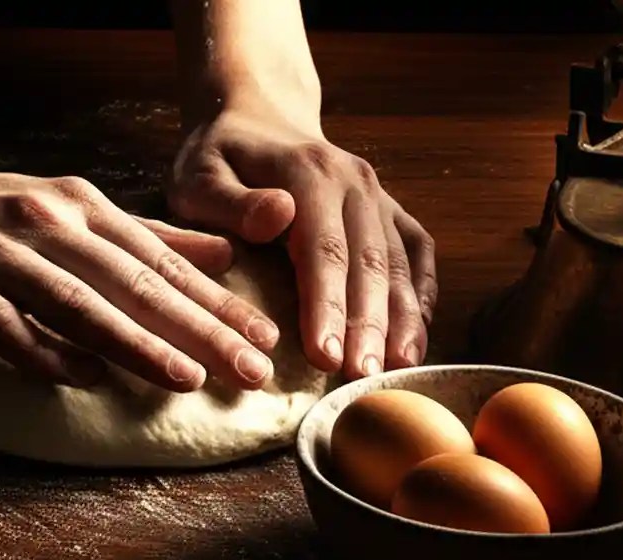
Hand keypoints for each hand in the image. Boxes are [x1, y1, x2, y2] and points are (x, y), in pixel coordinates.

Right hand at [0, 159, 279, 391]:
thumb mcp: (66, 207)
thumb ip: (144, 234)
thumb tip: (224, 252)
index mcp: (80, 205)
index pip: (163, 260)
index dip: (218, 300)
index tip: (265, 336)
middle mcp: (47, 223)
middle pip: (135, 283)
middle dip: (199, 329)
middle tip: (250, 369)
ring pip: (79, 304)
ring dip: (136, 344)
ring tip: (186, 378)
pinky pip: (5, 326)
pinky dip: (46, 354)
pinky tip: (85, 381)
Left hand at [166, 106, 437, 379]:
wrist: (259, 120)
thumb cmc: (219, 160)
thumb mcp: (199, 174)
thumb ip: (231, 200)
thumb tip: (278, 217)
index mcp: (308, 174)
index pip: (323, 249)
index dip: (328, 305)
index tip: (325, 356)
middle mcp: (354, 182)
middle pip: (369, 262)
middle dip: (370, 324)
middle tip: (365, 376)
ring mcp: (378, 196)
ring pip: (399, 262)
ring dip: (403, 318)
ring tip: (399, 367)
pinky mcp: (389, 209)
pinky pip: (417, 251)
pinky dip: (422, 293)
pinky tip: (418, 335)